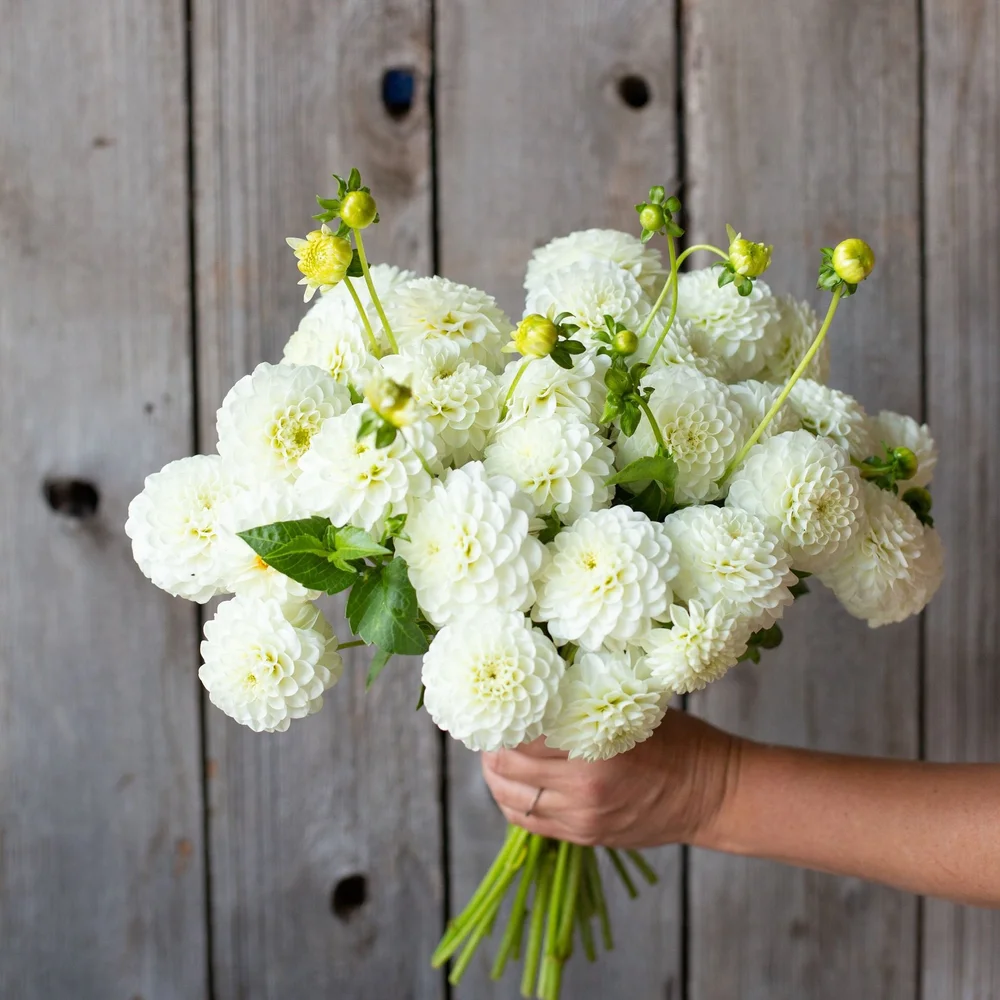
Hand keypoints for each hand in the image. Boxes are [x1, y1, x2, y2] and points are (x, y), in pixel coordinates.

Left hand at [481, 709, 741, 848]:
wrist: (712, 792)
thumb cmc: (675, 738)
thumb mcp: (631, 703)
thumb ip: (585, 697)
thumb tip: (539, 674)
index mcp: (595, 744)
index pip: (523, 730)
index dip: (503, 714)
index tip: (497, 699)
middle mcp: (583, 785)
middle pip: (507, 764)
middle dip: (493, 743)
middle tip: (493, 724)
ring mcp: (582, 816)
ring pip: (510, 796)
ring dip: (496, 773)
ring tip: (497, 752)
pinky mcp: (584, 836)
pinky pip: (527, 821)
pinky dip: (510, 800)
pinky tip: (510, 782)